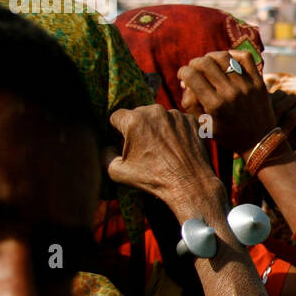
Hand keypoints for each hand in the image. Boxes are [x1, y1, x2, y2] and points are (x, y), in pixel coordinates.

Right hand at [107, 105, 224, 211]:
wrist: (190, 184)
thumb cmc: (153, 179)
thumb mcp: (117, 172)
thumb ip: (104, 155)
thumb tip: (107, 146)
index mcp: (134, 120)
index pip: (116, 117)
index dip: (117, 132)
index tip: (124, 144)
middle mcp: (155, 111)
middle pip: (137, 114)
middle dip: (137, 128)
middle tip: (143, 149)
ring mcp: (175, 114)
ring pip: (158, 117)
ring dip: (156, 128)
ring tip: (161, 150)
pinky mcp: (191, 120)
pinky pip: (176, 121)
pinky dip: (173, 130)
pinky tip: (175, 147)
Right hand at [177, 49, 275, 156]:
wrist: (259, 142)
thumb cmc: (228, 135)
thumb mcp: (205, 126)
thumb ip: (191, 104)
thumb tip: (186, 83)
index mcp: (215, 105)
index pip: (191, 76)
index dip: (182, 72)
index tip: (183, 75)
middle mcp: (230, 93)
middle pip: (205, 63)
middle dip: (194, 63)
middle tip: (194, 69)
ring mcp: (246, 86)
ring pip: (223, 57)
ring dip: (211, 56)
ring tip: (208, 63)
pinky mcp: (258, 82)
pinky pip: (245, 57)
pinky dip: (233, 54)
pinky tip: (227, 60)